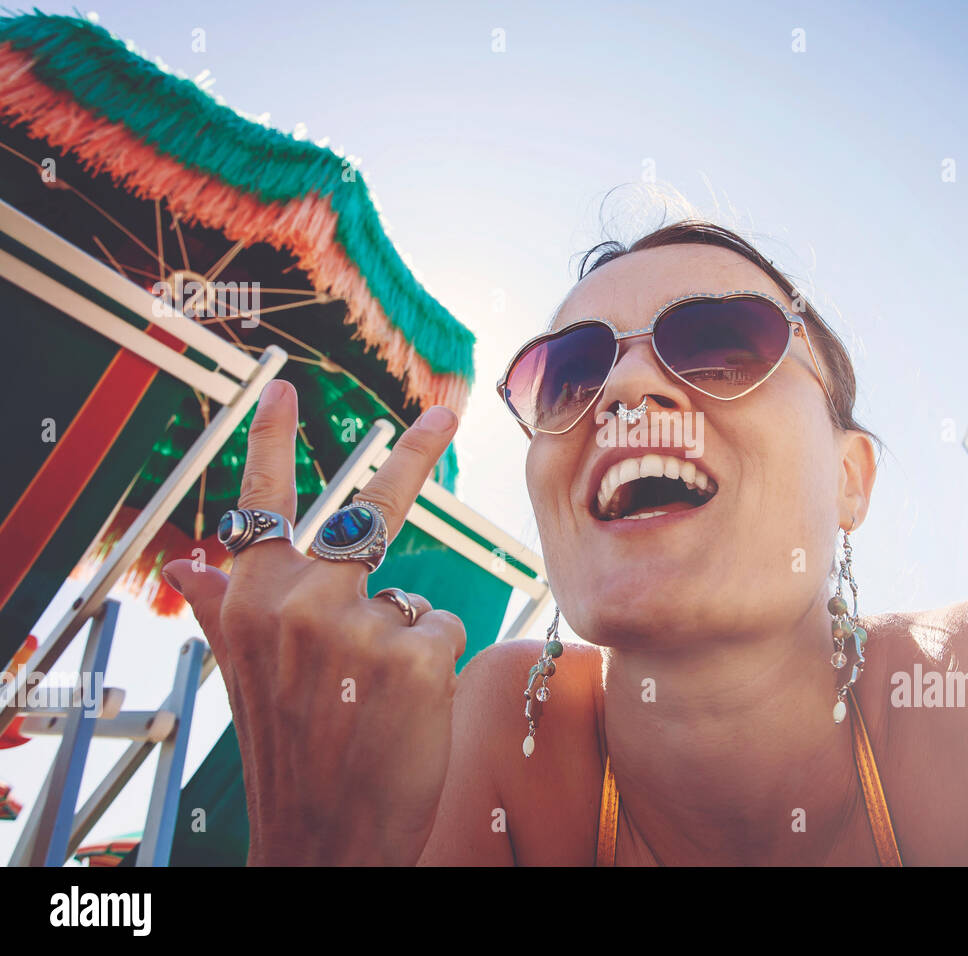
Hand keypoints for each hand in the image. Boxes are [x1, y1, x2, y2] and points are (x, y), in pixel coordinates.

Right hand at [163, 380, 465, 864]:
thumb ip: (225, 610)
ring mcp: (358, 624)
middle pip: (370, 512)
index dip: (271, 440)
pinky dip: (433, 663)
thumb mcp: (244, 674)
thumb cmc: (291, 748)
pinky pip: (443, 627)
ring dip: (402, 639)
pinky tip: (401, 708)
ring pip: (410, 595)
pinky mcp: (415, 653)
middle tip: (445, 408)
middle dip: (412, 456)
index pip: (262, 502)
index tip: (280, 384)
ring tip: (369, 699)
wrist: (324, 835)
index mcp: (254, 599)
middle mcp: (300, 600)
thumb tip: (191, 564)